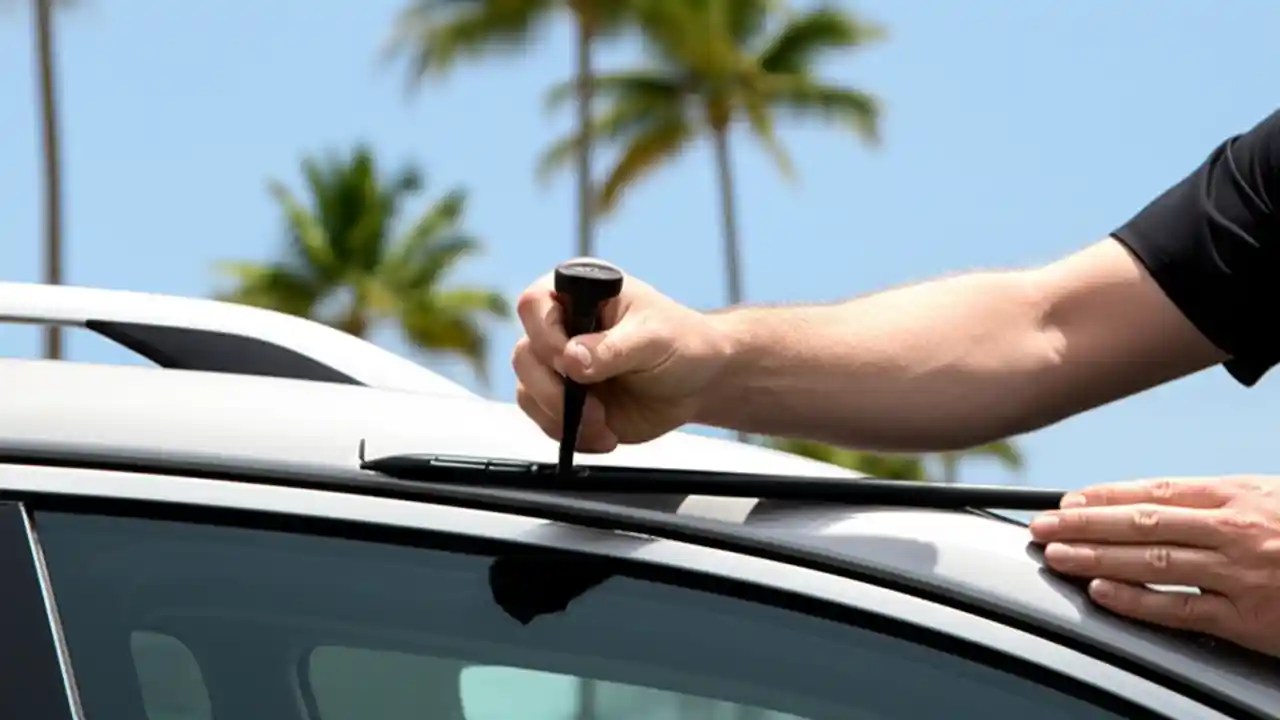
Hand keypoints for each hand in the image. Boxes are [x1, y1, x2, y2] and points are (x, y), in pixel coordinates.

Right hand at [511, 260, 731, 451]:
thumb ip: (612, 348)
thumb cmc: (681, 343)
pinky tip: (604, 434)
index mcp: (579, 293)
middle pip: (524, 355)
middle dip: (553, 389)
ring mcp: (559, 367)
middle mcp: (561, 327)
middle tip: (592, 408)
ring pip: (527, 391)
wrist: (697, 382)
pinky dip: (570, 434)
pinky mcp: (564, 401)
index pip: (534, 303)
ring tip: (603, 423)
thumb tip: (572, 360)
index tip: (572, 363)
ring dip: (561, 416)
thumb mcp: (653, 339)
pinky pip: (544, 420)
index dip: (545, 335)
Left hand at [1029, 476, 1279, 656]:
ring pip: (1152, 563)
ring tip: (1057, 556)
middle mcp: (1234, 530)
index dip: (1106, 496)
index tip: (1068, 500)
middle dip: (1085, 525)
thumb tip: (1157, 500)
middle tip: (1043, 527)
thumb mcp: (1269, 499)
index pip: (1156, 491)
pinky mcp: (1247, 618)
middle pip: (1143, 523)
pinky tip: (1101, 594)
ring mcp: (1239, 574)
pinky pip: (1180, 609)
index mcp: (1238, 495)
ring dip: (1096, 560)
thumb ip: (1218, 501)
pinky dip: (1136, 601)